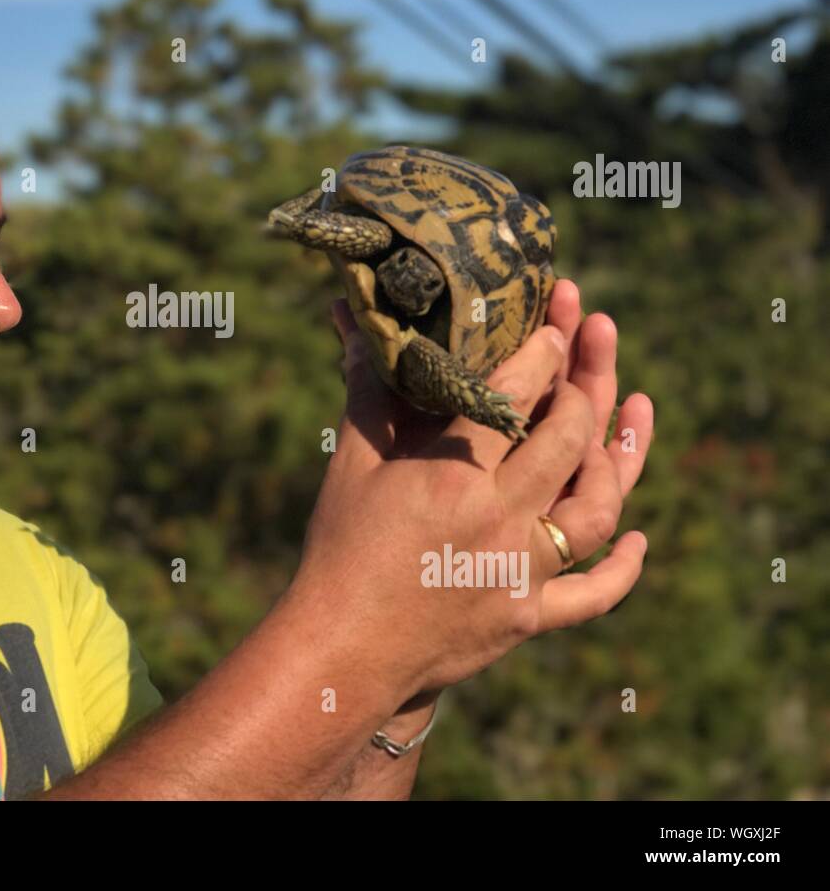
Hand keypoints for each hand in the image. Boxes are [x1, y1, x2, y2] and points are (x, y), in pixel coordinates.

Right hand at [293, 283, 653, 699]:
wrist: (341, 649)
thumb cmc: (340, 550)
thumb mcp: (352, 466)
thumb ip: (368, 395)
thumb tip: (357, 328)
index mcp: (454, 477)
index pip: (513, 399)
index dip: (540, 356)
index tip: (554, 330)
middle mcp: (501, 521)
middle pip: (569, 443)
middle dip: (585, 389)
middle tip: (585, 358)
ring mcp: (523, 573)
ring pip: (597, 510)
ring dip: (615, 462)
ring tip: (619, 420)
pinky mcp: (529, 617)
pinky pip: (595, 593)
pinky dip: (623, 565)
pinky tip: (638, 536)